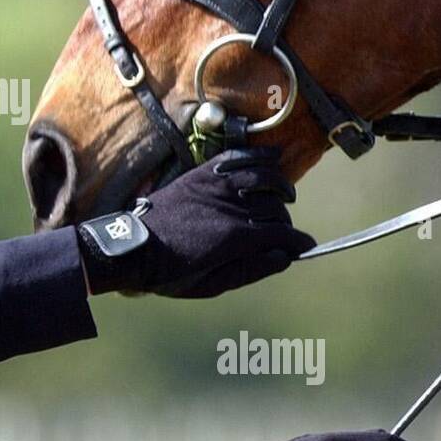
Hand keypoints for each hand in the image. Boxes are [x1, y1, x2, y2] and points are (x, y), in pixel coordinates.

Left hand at [76, 146, 314, 297]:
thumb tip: (284, 257)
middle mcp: (230, 207)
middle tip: (283, 233)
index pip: (281, 234)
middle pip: (274, 208)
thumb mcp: (211, 284)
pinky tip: (272, 157)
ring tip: (285, 196)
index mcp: (234, 237)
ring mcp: (215, 186)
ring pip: (263, 177)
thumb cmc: (171, 273)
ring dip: (280, 186)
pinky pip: (236, 158)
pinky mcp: (202, 174)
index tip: (306, 247)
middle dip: (285, 222)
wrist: (134, 248)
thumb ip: (251, 271)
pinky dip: (258, 155)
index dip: (298, 242)